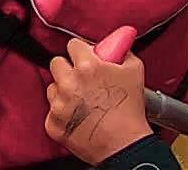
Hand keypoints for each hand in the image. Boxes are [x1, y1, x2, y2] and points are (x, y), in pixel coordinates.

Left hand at [46, 35, 152, 164]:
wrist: (126, 146)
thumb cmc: (131, 112)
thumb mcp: (135, 72)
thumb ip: (123, 51)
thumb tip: (120, 40)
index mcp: (87, 67)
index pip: (72, 45)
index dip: (81, 52)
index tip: (86, 58)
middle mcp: (69, 83)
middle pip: (57, 63)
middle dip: (69, 69)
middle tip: (82, 79)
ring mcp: (59, 104)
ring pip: (52, 87)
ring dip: (64, 91)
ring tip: (82, 101)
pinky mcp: (53, 123)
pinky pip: (52, 111)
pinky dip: (62, 113)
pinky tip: (78, 117)